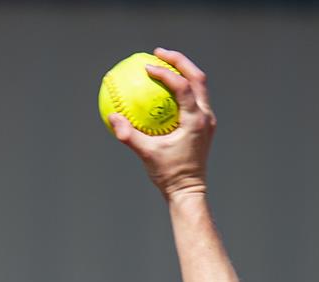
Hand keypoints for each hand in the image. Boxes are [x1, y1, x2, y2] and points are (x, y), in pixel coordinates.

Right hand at [108, 47, 215, 199]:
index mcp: (195, 120)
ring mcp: (207, 121)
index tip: (148, 66)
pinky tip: (164, 90)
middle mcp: (206, 116)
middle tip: (158, 53)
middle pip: (197, 77)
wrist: (188, 192)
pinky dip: (182, 88)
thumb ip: (129, 135)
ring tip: (163, 65)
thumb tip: (111, 117)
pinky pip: (194, 99)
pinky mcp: (204, 126)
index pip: (183, 86)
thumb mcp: (146, 154)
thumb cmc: (169, 175)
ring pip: (199, 86)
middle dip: (179, 61)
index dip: (165, 72)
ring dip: (183, 72)